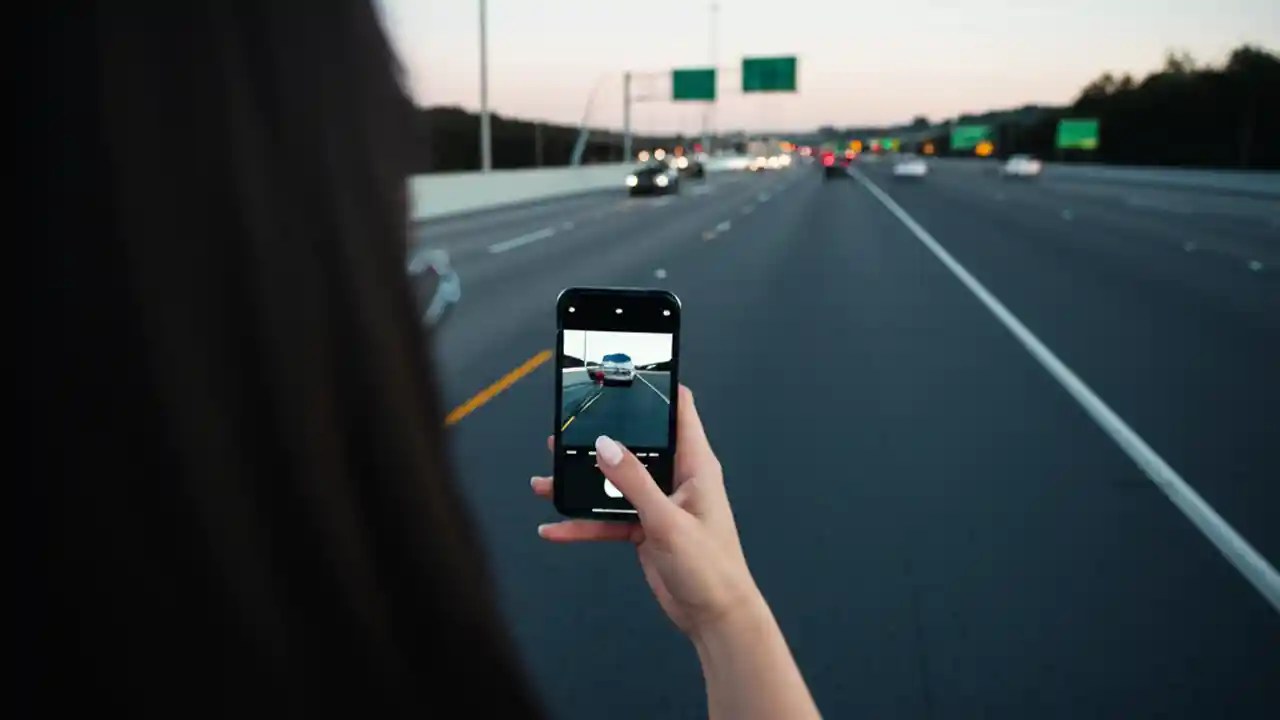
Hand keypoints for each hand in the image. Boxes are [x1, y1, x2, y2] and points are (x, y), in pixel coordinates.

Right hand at [532, 385, 763, 640]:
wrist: (714, 617)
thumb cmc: (711, 568)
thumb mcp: (667, 521)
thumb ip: (634, 481)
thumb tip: (605, 445)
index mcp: (696, 465)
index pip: (679, 410)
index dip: (656, 388)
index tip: (627, 373)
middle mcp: (677, 478)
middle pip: (635, 445)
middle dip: (600, 438)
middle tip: (565, 430)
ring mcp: (659, 503)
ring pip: (614, 483)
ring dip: (582, 483)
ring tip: (546, 479)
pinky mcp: (645, 529)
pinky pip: (608, 519)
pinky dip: (583, 523)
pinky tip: (555, 527)